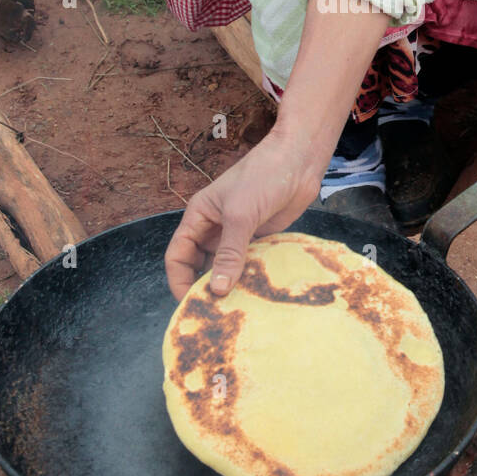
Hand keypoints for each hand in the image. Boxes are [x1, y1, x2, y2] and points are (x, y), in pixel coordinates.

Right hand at [164, 128, 322, 301]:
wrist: (299, 162)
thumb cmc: (263, 177)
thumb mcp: (240, 215)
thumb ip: (229, 253)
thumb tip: (217, 290)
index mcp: (199, 216)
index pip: (178, 254)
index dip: (178, 279)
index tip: (189, 303)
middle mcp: (214, 227)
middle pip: (199, 265)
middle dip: (202, 286)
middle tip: (214, 313)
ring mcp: (237, 234)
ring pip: (224, 267)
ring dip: (228, 285)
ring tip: (235, 308)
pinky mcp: (259, 238)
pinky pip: (247, 264)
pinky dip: (248, 278)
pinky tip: (255, 294)